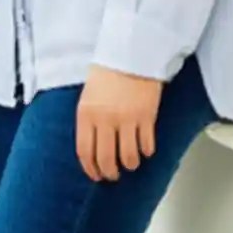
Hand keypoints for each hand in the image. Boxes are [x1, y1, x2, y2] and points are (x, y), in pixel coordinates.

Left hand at [76, 65, 162, 181]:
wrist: (129, 57)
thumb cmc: (106, 76)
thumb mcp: (87, 98)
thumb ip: (88, 122)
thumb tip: (91, 148)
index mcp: (86, 115)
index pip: (85, 151)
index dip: (90, 168)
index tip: (95, 175)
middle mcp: (105, 120)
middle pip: (106, 159)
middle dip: (110, 173)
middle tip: (113, 175)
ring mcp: (127, 119)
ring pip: (129, 156)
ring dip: (130, 164)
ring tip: (130, 164)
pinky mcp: (147, 117)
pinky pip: (146, 144)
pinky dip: (146, 152)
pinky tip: (145, 151)